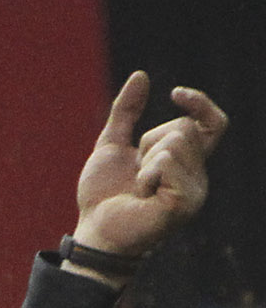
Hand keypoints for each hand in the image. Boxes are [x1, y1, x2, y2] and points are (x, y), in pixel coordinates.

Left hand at [74, 72, 228, 261]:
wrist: (93, 232)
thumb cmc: (102, 196)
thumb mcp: (111, 146)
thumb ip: (125, 112)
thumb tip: (140, 75)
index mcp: (185, 162)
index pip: (213, 123)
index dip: (200, 104)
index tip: (175, 93)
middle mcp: (197, 175)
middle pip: (184, 128)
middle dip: (150, 143)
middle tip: (137, 175)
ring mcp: (195, 190)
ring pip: (176, 142)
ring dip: (147, 161)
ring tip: (140, 187)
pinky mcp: (186, 203)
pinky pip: (168, 163)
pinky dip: (148, 175)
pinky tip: (143, 196)